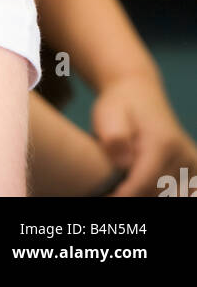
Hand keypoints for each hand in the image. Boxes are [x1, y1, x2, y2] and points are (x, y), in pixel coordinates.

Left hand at [92, 69, 196, 195]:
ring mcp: (192, 165)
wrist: (140, 94)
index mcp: (163, 143)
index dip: (123, 196)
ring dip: (144, 193)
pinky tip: (140, 186)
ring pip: (165, 196)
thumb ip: (114, 137)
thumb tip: (124, 162)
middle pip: (155, 193)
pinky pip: (178, 192)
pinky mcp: (193, 172)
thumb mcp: (108, 113)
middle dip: (133, 195)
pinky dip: (157, 192)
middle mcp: (183, 156)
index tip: (105, 198)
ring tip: (123, 183)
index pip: (144, 183)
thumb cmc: (120, 106)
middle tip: (108, 192)